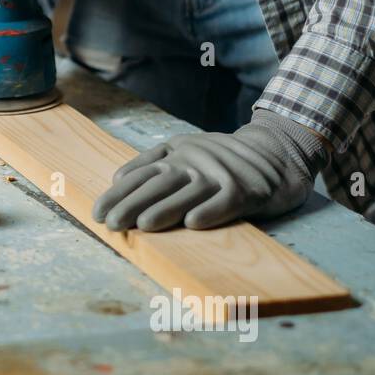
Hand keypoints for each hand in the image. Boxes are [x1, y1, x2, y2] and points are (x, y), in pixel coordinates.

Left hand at [91, 110, 329, 231]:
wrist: (276, 151)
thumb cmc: (222, 158)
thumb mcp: (184, 148)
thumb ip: (150, 161)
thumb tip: (117, 178)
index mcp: (175, 153)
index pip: (140, 174)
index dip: (117, 194)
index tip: (97, 213)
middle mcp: (194, 162)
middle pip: (159, 183)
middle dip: (132, 203)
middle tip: (110, 223)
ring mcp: (220, 175)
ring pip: (189, 193)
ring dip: (166, 209)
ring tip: (142, 225)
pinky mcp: (246, 190)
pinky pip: (226, 202)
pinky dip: (211, 211)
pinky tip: (194, 223)